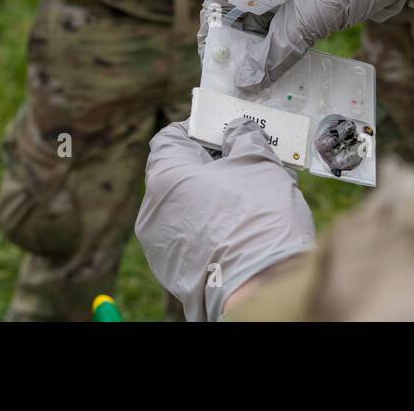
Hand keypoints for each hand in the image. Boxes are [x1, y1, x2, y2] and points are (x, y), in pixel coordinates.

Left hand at [136, 120, 314, 321]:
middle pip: (180, 173)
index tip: (225, 128)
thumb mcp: (258, 161)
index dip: (199, 128)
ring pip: (187, 206)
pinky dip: (212, 226)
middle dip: (211, 164)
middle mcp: (152, 210)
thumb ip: (243, 137)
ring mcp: (160, 245)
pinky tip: (242, 226)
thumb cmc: (257, 216)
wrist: (261, 285)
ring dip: (213, 196)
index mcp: (164, 176)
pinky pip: (191, 235)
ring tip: (250, 195)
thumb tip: (237, 131)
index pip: (171, 137)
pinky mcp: (173, 271)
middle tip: (245, 160)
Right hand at [199, 0, 413, 90]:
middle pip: (245, 16)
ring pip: (271, 27)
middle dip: (243, 52)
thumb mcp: (310, 14)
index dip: (214, 35)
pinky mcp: (317, 1)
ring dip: (268, 56)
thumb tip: (245, 82)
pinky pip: (295, 30)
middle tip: (240, 90)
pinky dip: (290, 52)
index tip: (215, 69)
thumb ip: (276, 50)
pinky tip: (287, 78)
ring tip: (262, 91)